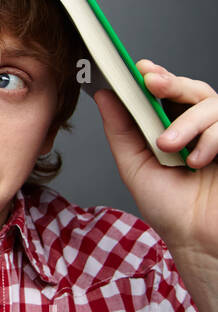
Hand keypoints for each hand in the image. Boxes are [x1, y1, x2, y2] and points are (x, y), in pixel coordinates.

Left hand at [94, 59, 217, 257]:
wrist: (199, 242)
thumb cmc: (171, 209)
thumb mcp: (135, 166)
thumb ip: (121, 130)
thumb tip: (104, 95)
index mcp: (173, 128)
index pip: (168, 91)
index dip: (156, 75)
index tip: (140, 69)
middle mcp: (200, 128)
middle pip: (192, 88)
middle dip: (171, 81)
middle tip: (152, 83)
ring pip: (211, 103)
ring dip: (187, 121)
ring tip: (169, 146)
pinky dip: (212, 138)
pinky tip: (198, 160)